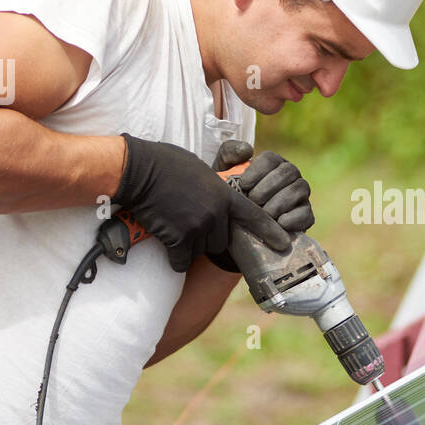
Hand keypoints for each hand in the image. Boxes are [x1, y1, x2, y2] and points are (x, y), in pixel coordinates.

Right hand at [112, 134, 287, 272]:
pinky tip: (167, 244)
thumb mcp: (201, 169)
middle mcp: (216, 213)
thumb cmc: (165, 163)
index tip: (284, 243)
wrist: (139, 171)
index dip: (270, 231)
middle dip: (208, 237)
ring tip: (175, 225)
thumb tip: (218, 197)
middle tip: (188, 222)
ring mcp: (198, 227)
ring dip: (191, 245)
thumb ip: (215, 188)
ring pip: (202, 250)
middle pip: (221, 241)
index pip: (254, 216)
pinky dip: (175, 257)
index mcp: (224, 195)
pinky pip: (181, 261)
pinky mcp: (179, 239)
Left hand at [231, 147, 314, 233]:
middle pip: (288, 171)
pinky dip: (294, 218)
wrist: (233, 227)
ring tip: (263, 214)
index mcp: (272, 163)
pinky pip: (306, 214)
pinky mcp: (305, 216)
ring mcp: (300, 195)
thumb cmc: (229, 196)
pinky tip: (278, 224)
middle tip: (253, 201)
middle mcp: (290, 175)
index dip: (257, 171)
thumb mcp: (221, 173)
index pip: (271, 159)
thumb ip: (228, 153)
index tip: (244, 185)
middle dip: (268, 187)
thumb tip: (247, 150)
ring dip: (279, 202)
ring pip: (299, 189)